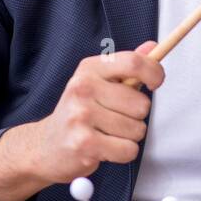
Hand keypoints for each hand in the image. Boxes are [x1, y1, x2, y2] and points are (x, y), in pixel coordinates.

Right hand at [29, 40, 164, 186]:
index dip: (154, 73)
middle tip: (115, 118)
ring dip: (129, 137)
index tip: (155, 83)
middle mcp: (83, 88)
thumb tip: (152, 47)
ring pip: (137, 129)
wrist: (45, 146)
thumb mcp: (98, 83)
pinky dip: (123, 153)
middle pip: (141, 103)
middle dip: (137, 117)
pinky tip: (105, 148)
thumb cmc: (78, 114)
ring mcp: (81, 115)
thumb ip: (126, 67)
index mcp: (89, 69)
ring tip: (107, 134)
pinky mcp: (84, 143)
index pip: (134, 62)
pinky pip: (128, 150)